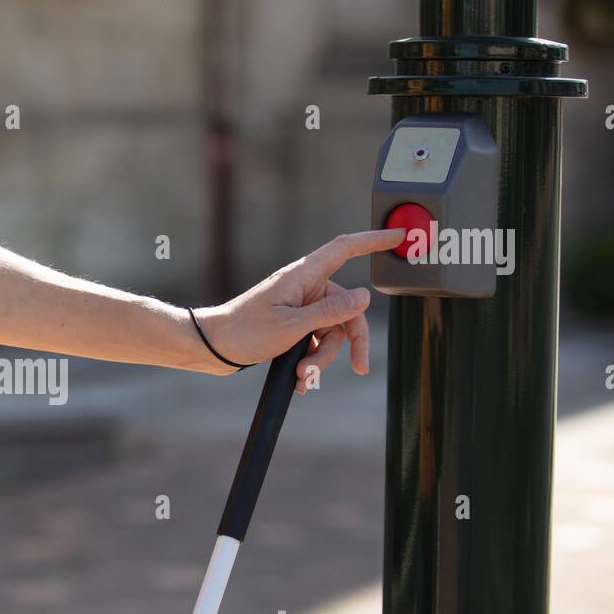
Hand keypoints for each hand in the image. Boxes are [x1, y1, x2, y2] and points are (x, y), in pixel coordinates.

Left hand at [191, 229, 403, 391]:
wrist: (213, 348)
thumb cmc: (245, 331)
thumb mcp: (293, 326)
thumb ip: (331, 312)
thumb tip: (364, 296)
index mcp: (304, 276)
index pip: (345, 249)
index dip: (373, 240)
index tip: (399, 235)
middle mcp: (305, 288)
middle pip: (347, 309)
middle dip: (350, 342)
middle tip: (358, 368)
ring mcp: (299, 307)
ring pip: (332, 332)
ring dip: (322, 358)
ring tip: (303, 375)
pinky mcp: (292, 325)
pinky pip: (315, 341)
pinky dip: (310, 361)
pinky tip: (299, 379)